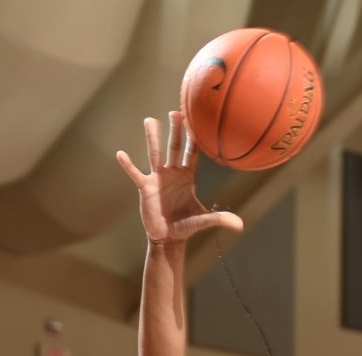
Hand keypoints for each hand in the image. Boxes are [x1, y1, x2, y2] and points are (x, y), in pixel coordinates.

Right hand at [116, 111, 243, 245]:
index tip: (196, 121)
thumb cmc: (186, 226)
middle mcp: (173, 173)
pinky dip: (128, 165)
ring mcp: (158, 178)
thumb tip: (240, 225)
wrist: (168, 238)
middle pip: (174, 147)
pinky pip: (135, 174)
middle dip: (176, 130)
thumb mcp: (203, 220)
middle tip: (176, 111)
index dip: (194, 138)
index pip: (192, 153)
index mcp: (187, 177)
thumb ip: (220, 219)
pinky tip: (121, 154)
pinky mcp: (146, 188)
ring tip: (149, 120)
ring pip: (155, 153)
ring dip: (152, 137)